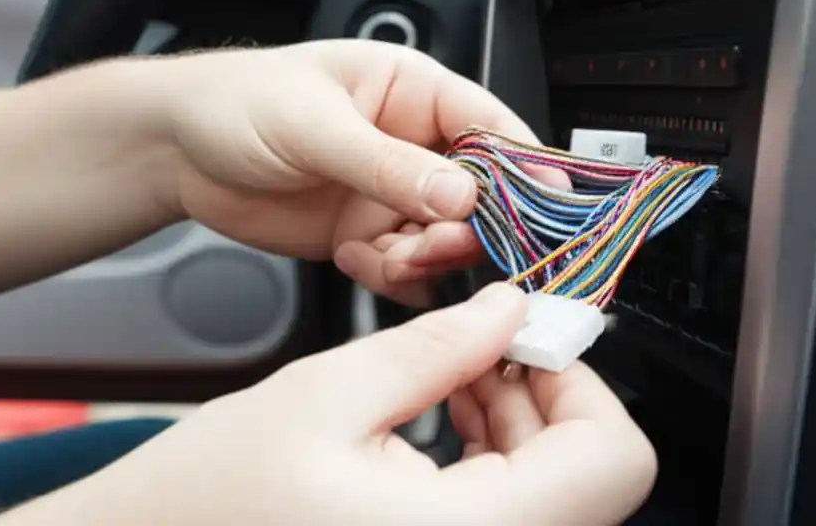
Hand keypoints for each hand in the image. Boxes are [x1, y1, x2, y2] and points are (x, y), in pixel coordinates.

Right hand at [0, 284, 656, 524]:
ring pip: (556, 499)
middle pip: (589, 481)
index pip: (610, 462)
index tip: (534, 337)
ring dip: (524, 428)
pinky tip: (443, 417)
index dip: (582, 384)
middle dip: (548, 396)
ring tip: (456, 373)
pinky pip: (511, 518)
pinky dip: (496, 465)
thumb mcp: (325, 395)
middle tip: (490, 341)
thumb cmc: (205, 501)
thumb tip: (509, 310)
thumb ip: (436, 348)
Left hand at [161, 40, 562, 304]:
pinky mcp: (364, 234)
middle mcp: (412, 144)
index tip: (545, 207)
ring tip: (385, 255)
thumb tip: (462, 194)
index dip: (524, 167)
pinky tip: (357, 261)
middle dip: (468, 228)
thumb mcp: (316, 126)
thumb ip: (389, 164)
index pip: (492, 127)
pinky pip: (405, 268)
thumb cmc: (238, 103)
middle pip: (480, 195)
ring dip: (427, 258)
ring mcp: (389, 193)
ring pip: (445, 239)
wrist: (172, 151)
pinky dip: (393, 277)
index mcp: (413, 92)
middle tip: (438, 245)